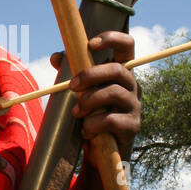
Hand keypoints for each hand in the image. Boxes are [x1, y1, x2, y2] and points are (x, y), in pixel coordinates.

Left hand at [49, 30, 140, 160]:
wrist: (103, 150)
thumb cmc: (91, 113)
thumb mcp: (81, 90)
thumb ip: (70, 72)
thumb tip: (55, 57)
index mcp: (120, 71)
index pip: (126, 44)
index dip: (112, 38)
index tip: (91, 44)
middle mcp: (132, 85)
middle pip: (117, 69)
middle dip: (91, 75)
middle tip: (71, 86)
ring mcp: (134, 105)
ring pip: (114, 93)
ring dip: (89, 101)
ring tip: (76, 112)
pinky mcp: (132, 126)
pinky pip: (112, 120)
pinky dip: (93, 124)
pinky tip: (86, 131)